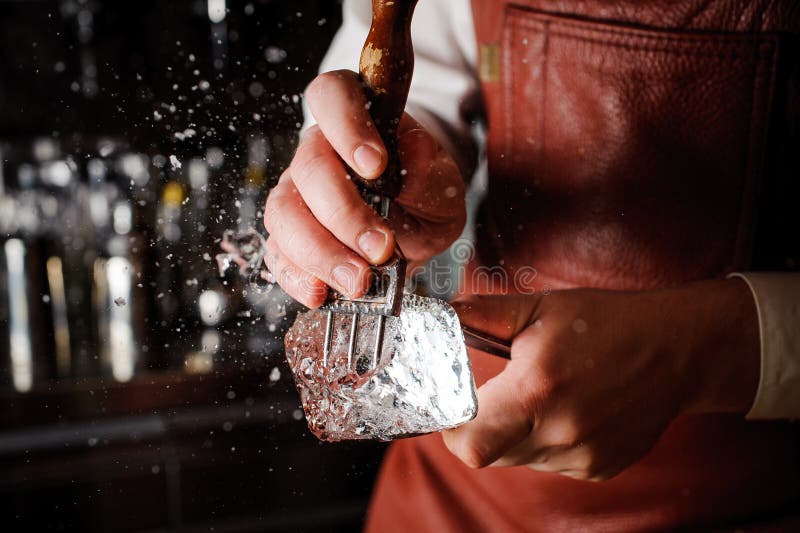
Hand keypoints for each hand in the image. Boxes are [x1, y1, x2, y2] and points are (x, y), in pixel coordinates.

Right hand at [263, 70, 465, 307]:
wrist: (415, 224)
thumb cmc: (424, 190)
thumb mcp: (441, 180)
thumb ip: (426, 169)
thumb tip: (408, 159)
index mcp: (354, 117)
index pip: (332, 96)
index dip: (347, 127)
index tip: (376, 166)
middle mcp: (317, 151)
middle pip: (308, 168)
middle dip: (344, 214)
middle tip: (381, 249)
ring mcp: (296, 194)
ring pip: (284, 214)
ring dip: (321, 253)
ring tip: (359, 281)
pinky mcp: (289, 237)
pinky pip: (278, 254)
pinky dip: (299, 278)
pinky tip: (323, 293)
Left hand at [443, 279, 759, 480]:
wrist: (676, 349)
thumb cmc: (607, 323)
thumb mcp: (540, 307)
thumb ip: (483, 315)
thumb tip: (442, 315)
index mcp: (537, 389)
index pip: (469, 443)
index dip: (451, 429)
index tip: (452, 408)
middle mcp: (561, 431)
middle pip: (488, 455)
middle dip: (478, 429)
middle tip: (491, 398)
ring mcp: (583, 456)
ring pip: (519, 461)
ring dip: (513, 435)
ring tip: (538, 397)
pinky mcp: (600, 468)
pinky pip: (552, 464)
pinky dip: (545, 443)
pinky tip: (566, 410)